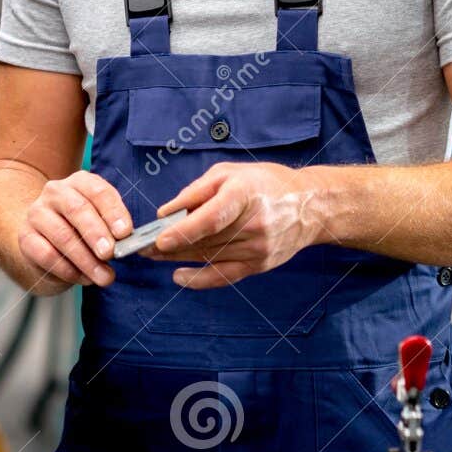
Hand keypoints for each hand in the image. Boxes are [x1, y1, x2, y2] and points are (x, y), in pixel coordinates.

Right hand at [18, 170, 132, 290]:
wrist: (45, 241)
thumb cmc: (81, 230)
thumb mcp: (100, 221)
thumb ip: (113, 228)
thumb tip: (126, 242)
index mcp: (80, 182)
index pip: (98, 191)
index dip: (113, 212)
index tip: (125, 232)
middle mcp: (56, 192)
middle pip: (77, 209)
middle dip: (96, 234)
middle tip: (110, 253)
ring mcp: (37, 213)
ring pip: (63, 236)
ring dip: (87, 260)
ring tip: (104, 277)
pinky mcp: (26, 237)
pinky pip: (48, 255)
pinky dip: (69, 270)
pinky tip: (83, 278)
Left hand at [145, 162, 327, 288]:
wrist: (310, 206)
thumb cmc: (266, 183)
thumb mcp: (229, 172)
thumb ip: (196, 192)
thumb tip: (166, 212)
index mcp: (246, 195)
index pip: (212, 218)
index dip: (184, 231)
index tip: (159, 239)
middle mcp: (254, 225)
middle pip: (205, 241)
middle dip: (170, 245)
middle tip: (140, 246)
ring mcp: (259, 249)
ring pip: (210, 257)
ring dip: (177, 258)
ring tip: (153, 255)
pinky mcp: (260, 265)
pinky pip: (225, 276)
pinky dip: (200, 279)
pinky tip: (179, 276)